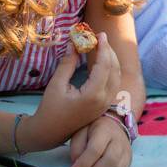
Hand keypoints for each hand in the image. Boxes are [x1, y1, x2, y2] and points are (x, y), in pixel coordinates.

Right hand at [25, 34, 122, 149]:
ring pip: (117, 76)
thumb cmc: (50, 109)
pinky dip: (110, 69)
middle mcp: (104, 99)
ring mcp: (106, 104)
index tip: (100, 34)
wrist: (50, 132)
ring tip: (101, 46)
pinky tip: (102, 60)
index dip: (103, 48)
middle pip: (114, 69)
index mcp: (93, 95)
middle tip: (100, 37)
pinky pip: (113, 83)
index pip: (105, 65)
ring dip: (111, 60)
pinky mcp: (104, 105)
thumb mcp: (56, 84)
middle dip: (109, 51)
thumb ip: (67, 63)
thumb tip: (74, 43)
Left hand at [67, 112, 132, 166]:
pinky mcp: (128, 162)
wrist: (112, 128)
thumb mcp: (80, 133)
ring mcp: (126, 152)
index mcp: (105, 130)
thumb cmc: (92, 131)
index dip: (83, 164)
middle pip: (109, 161)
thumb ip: (76, 149)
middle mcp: (119, 141)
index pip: (95, 149)